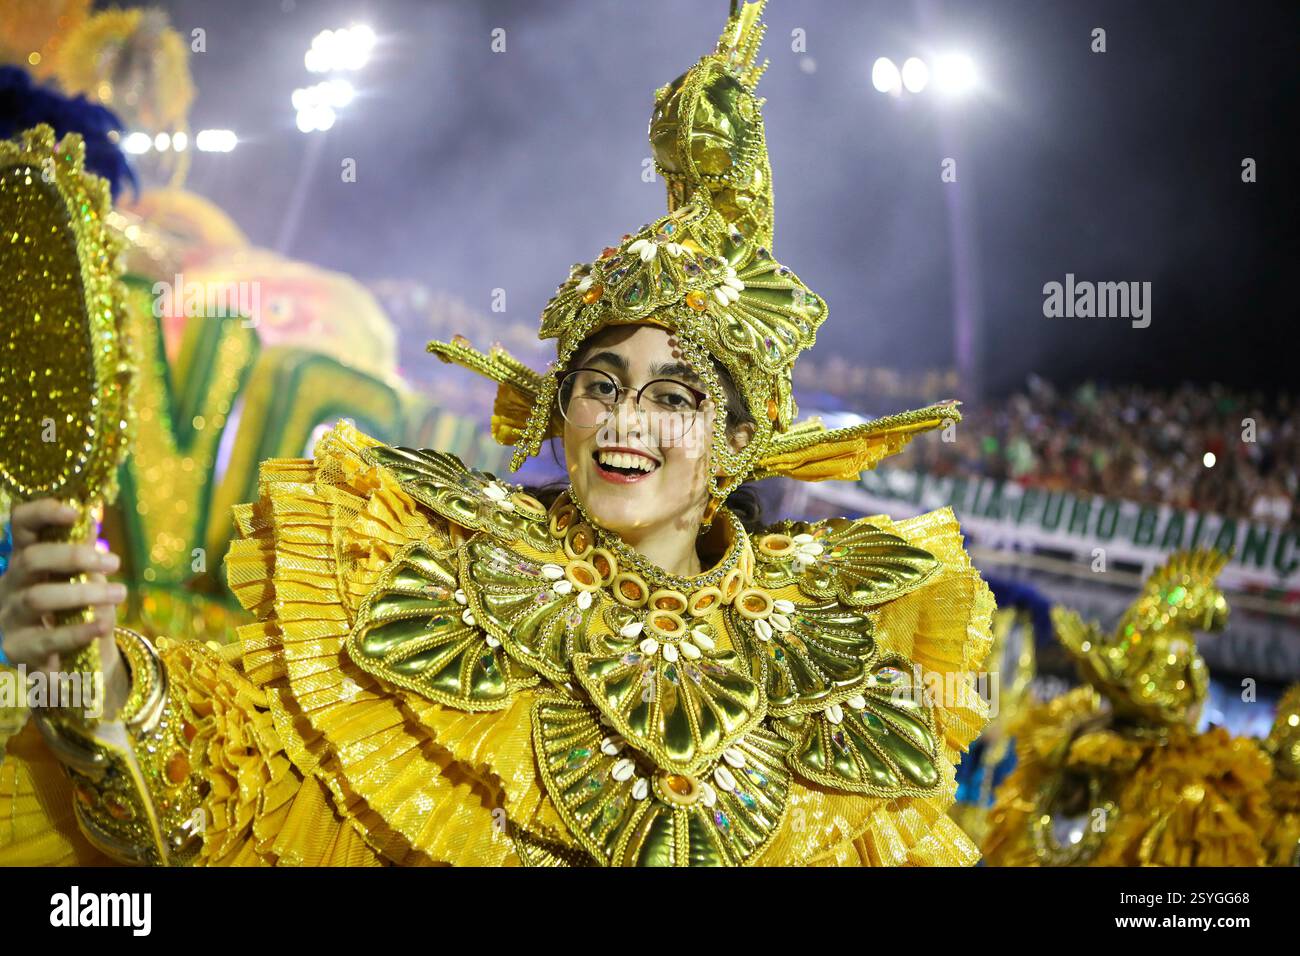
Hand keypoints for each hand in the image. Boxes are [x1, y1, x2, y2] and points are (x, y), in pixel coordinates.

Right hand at [0, 499, 127, 714]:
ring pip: (39, 598)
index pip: (21, 526)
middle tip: (114, 561)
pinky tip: (103, 626)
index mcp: (27, 559)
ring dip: (84, 593)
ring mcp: (10, 617)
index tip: (74, 513)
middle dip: (73, 556)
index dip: (42, 513)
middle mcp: (11, 585)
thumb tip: (91, 520)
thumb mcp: (84, 579)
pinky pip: (48, 638)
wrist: (75, 664)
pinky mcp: (18, 649)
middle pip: (31, 560)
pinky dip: (79, 631)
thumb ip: (83, 554)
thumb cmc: (78, 611)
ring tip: (120, 593)